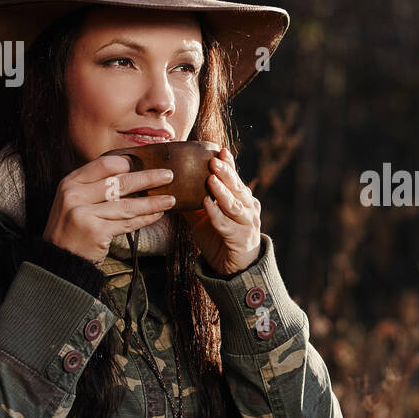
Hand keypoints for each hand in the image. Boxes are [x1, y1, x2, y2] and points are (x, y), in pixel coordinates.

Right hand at [43, 154, 176, 264]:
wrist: (58, 260)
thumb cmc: (72, 229)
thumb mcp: (74, 202)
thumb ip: (95, 187)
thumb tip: (131, 174)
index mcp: (70, 183)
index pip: (103, 164)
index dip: (127, 162)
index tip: (145, 162)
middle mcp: (74, 195)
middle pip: (119, 182)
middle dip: (148, 178)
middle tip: (168, 175)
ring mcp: (84, 213)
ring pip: (127, 205)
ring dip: (153, 202)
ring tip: (171, 199)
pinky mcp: (95, 231)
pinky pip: (128, 223)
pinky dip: (145, 218)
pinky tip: (158, 214)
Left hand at [180, 145, 261, 274]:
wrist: (235, 267)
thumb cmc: (220, 239)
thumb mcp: (204, 218)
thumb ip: (193, 204)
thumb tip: (170, 190)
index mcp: (241, 199)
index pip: (234, 178)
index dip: (229, 164)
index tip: (221, 150)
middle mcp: (248, 207)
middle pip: (237, 187)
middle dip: (226, 173)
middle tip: (215, 160)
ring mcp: (247, 222)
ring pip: (234, 203)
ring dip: (222, 191)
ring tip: (211, 179)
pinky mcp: (240, 237)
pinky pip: (226, 223)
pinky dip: (216, 213)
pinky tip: (207, 204)